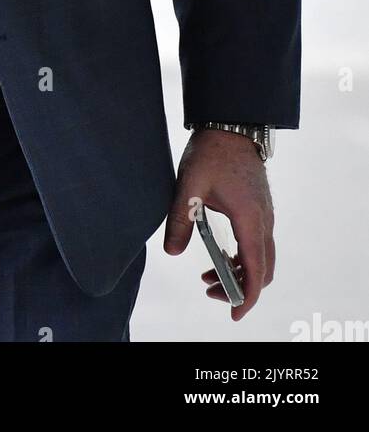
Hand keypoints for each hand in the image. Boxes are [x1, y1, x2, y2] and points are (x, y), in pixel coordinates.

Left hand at [164, 128, 274, 320]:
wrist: (230, 124)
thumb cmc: (211, 152)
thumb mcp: (189, 186)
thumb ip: (180, 220)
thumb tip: (172, 252)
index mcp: (249, 219)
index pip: (256, 270)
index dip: (247, 297)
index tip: (234, 313)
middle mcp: (263, 221)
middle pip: (263, 269)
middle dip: (240, 288)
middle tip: (210, 290)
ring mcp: (264, 214)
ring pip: (262, 257)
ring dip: (240, 272)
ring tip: (208, 275)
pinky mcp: (260, 208)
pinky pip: (259, 243)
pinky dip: (243, 257)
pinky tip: (219, 253)